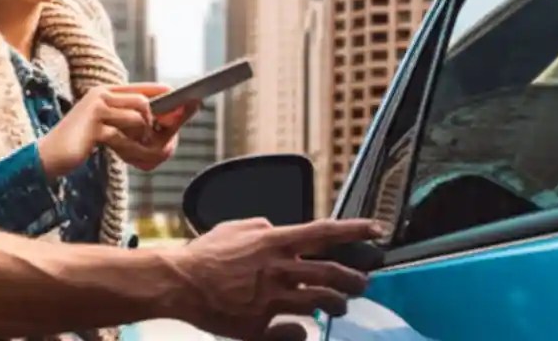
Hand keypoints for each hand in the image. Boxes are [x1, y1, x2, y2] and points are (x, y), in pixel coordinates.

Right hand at [37, 83, 169, 178]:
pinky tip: (130, 158)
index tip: (183, 99)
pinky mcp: (93, 126)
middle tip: (164, 142)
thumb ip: (124, 122)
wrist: (47, 156)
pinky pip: (124, 136)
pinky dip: (132, 150)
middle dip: (157, 122)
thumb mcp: (103, 128)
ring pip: (137, 117)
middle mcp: (100, 94)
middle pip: (143, 101)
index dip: (161, 94)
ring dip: (143, 139)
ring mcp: (96, 108)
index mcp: (104, 92)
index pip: (140, 88)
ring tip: (141, 153)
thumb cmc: (78, 144)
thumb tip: (157, 124)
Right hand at [163, 217, 383, 340]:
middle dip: (355, 279)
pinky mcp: (260, 325)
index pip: (325, 232)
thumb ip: (263, 226)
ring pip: (319, 303)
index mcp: (274, 242)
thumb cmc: (205, 255)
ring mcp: (271, 299)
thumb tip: (280, 228)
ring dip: (336, 305)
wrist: (179, 283)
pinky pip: (293, 332)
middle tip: (363, 282)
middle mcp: (278, 269)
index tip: (378, 230)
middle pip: (331, 273)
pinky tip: (303, 330)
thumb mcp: (236, 227)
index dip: (356, 231)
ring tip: (340, 306)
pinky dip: (302, 332)